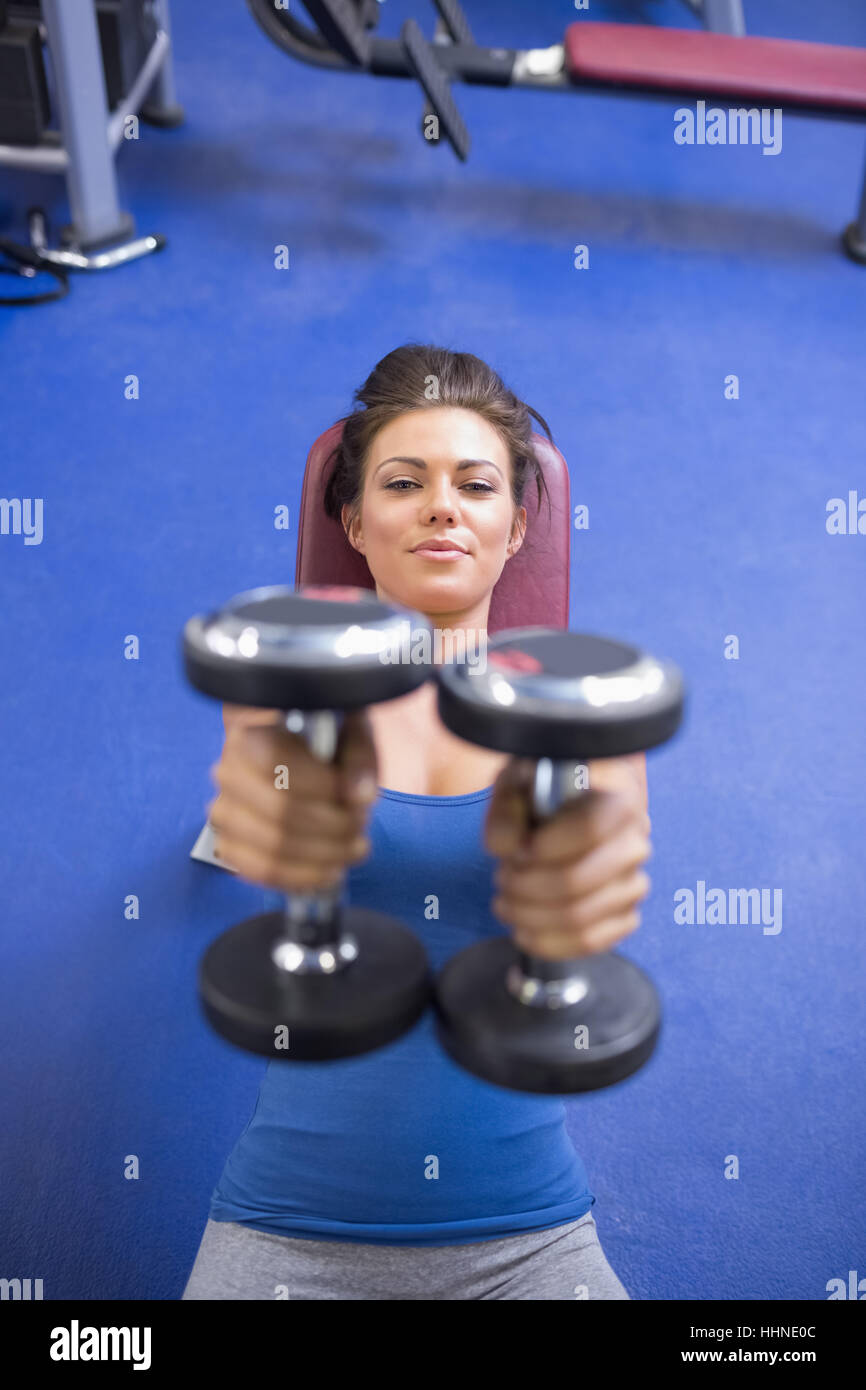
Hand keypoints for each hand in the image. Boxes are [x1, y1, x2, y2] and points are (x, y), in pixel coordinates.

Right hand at [208, 705, 377, 892]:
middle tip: (359, 826)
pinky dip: (300, 877)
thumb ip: (358, 758)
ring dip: (322, 855)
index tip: (353, 793)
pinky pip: (259, 870)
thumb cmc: (327, 743)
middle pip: (278, 809)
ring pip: (270, 845)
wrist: (302, 759)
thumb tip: (358, 794)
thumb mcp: (352, 733)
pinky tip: (328, 871)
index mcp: (252, 728)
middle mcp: (228, 766)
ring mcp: (224, 807)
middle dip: (331, 825)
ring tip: (351, 849)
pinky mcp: (228, 841)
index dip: (320, 784)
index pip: (275, 759)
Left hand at [483, 756, 651, 959]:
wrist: (559, 816)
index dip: (544, 847)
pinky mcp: (625, 916)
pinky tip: (523, 926)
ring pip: (579, 916)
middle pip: (578, 880)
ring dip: (528, 914)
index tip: (517, 852)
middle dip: (525, 886)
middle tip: (501, 878)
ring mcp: (633, 882)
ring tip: (506, 900)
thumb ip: (507, 810)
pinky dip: (546, 941)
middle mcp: (635, 842)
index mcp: (619, 798)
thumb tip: (508, 847)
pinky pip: (588, 942)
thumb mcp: (516, 783)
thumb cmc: (540, 795)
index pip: (590, 828)